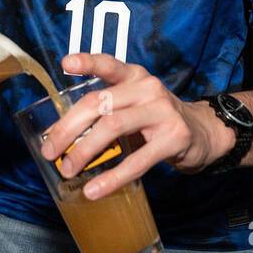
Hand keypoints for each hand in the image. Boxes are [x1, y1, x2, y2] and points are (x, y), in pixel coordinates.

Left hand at [39, 54, 233, 199]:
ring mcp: (162, 111)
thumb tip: (61, 138)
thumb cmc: (156, 120)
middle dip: (69, 127)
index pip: (109, 64)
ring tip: (68, 170)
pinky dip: (112, 178)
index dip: (87, 62)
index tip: (65, 65)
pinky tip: (95, 190)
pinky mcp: (174, 138)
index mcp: (135, 77)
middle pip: (99, 102)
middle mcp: (148, 88)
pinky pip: (137, 161)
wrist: (203, 133)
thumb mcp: (134, 105)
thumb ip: (105, 112)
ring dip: (85, 151)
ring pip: (113, 126)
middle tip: (50, 150)